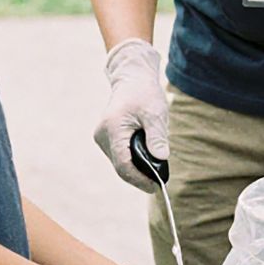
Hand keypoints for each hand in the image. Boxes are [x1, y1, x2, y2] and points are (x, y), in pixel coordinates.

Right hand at [92, 39, 168, 191]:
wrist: (132, 79)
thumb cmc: (144, 93)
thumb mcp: (155, 113)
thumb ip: (157, 136)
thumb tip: (161, 158)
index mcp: (113, 129)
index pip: (123, 164)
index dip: (139, 179)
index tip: (156, 186)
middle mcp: (102, 135)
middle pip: (120, 166)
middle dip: (139, 176)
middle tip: (159, 181)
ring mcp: (102, 137)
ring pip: (119, 162)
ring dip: (136, 169)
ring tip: (155, 171)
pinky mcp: (105, 137)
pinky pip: (119, 155)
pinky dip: (132, 160)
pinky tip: (146, 161)